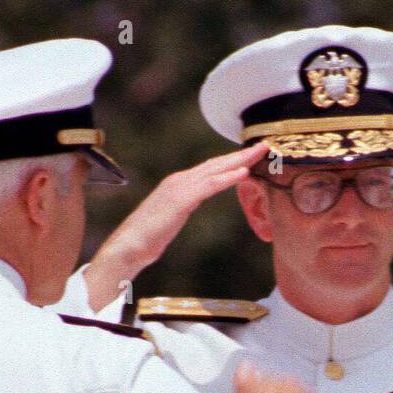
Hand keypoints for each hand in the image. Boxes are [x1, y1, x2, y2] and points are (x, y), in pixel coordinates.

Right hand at [83, 142, 270, 310]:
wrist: (127, 247)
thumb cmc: (147, 239)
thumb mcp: (171, 218)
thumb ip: (182, 206)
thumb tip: (189, 205)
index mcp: (178, 184)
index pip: (210, 168)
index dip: (232, 160)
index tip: (252, 155)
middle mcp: (179, 180)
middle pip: (216, 164)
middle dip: (241, 154)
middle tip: (264, 144)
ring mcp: (179, 188)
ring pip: (215, 170)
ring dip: (240, 160)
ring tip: (260, 152)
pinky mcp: (180, 201)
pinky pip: (208, 187)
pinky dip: (227, 178)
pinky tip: (243, 173)